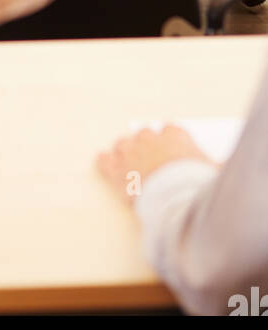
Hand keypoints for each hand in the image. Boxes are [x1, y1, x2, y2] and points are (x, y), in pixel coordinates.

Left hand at [97, 125, 215, 203]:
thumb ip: (215, 166)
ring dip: (126, 152)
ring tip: (128, 162)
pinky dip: (105, 162)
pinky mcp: (117, 169)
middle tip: (151, 160)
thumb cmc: (198, 185)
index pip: (170, 130)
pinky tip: (105, 163)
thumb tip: (223, 168)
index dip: (170, 141)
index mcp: (175, 136)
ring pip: (123, 144)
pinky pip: (105, 160)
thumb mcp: (215, 173)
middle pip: (145, 134)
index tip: (171, 149)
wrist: (176, 199)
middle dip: (147, 146)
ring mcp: (131, 151)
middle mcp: (151, 138)